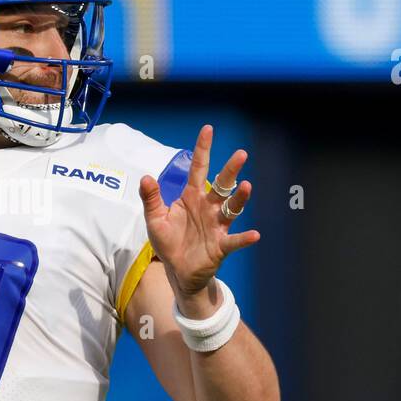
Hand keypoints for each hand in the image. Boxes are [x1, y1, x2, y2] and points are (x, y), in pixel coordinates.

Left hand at [138, 124, 259, 303]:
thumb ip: (151, 199)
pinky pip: (235, 240)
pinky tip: (254, 234)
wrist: (177, 270)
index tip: (208, 130)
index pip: (198, 168)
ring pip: (232, 208)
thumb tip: (145, 177)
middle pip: (222, 184)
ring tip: (246, 186)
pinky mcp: (221, 245)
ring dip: (241, 198)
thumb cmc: (169, 241)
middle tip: (241, 154)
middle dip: (231, 170)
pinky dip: (244, 238)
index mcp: (191, 197)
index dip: (203, 149)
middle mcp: (208, 207)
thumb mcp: (155, 219)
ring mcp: (217, 225)